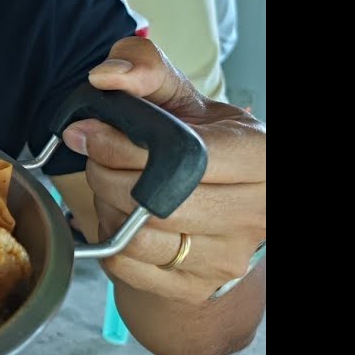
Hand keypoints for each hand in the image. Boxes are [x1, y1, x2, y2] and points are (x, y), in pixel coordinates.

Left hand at [63, 37, 265, 305]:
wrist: (211, 197)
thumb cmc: (194, 139)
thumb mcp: (177, 93)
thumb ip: (143, 66)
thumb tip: (107, 77)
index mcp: (261, 158)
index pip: (184, 159)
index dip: (126, 146)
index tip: (93, 132)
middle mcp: (255, 213)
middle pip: (157, 203)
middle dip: (106, 174)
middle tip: (94, 156)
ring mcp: (229, 257)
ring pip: (140, 237)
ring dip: (106, 206)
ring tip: (110, 184)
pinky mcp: (197, 288)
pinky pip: (129, 266)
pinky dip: (108, 239)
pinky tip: (119, 216)